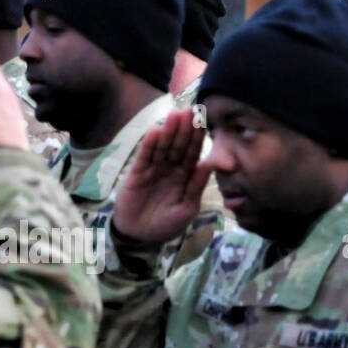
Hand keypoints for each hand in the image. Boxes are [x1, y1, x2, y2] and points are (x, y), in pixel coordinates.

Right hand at [112, 109, 211, 243]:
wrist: (140, 236)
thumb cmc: (166, 224)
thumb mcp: (187, 208)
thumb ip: (196, 187)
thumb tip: (209, 166)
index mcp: (185, 176)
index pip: (193, 153)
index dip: (197, 138)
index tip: (204, 122)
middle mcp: (170, 168)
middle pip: (178, 145)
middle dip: (184, 129)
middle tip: (190, 111)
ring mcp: (153, 169)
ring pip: (163, 147)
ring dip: (168, 131)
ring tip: (174, 115)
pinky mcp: (137, 172)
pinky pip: (145, 156)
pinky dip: (149, 144)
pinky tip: (155, 131)